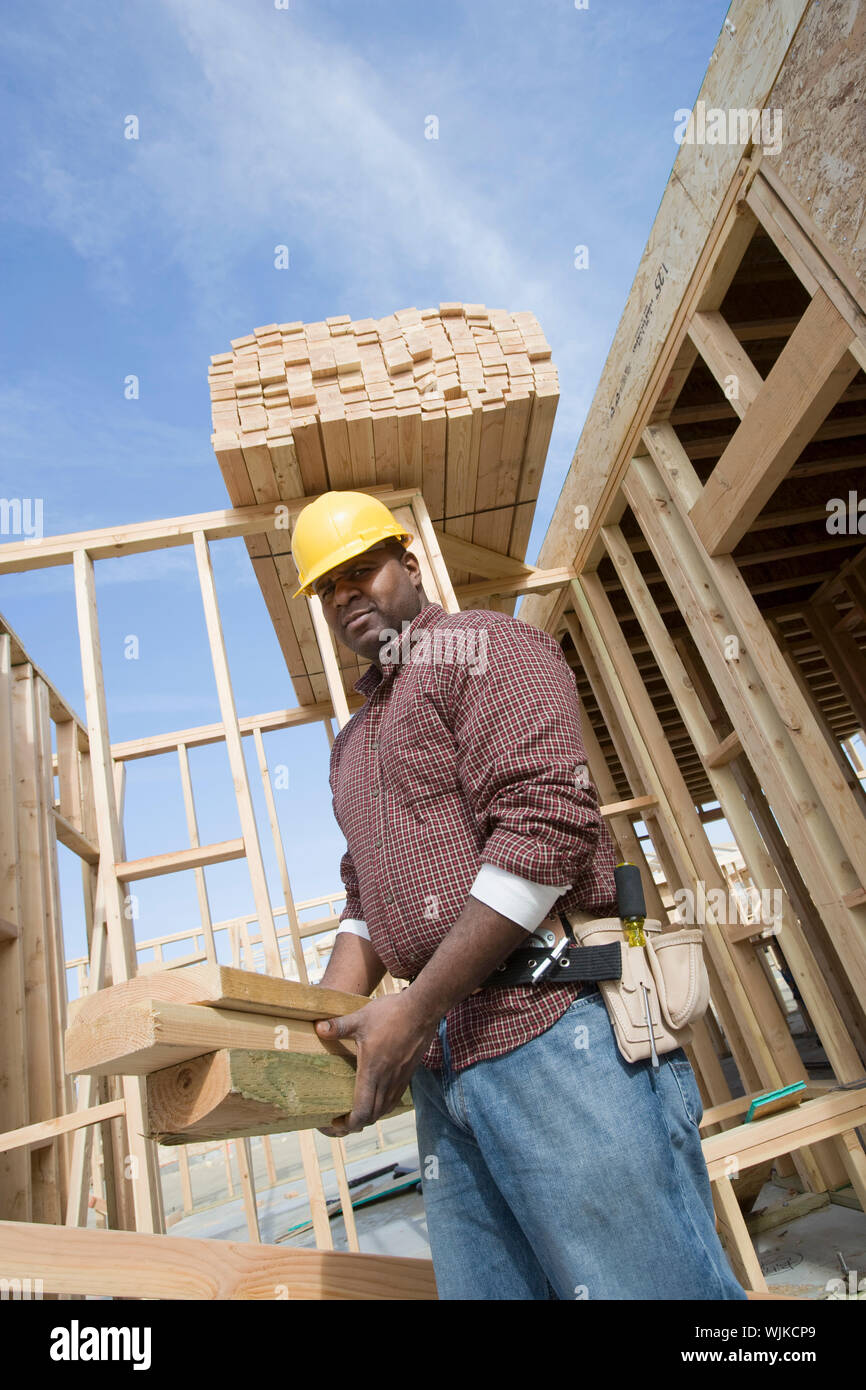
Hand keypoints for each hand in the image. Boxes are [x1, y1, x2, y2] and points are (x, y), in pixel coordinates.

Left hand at [314, 992, 437, 1136]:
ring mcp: (399, 1079)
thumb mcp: (361, 1018)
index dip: (348, 1124)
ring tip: (354, 1112)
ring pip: (384, 1110)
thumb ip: (339, 1026)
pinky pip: (393, 1100)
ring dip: (369, 1116)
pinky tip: (374, 1097)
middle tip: (338, 1121)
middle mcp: (387, 1081)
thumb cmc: (392, 1014)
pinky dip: (381, 1106)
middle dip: (354, 1125)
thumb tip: (318, 1028)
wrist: (422, 1010)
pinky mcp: (407, 1074)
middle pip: (372, 1116)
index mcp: (373, 1071)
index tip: (334, 1122)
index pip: (363, 1111)